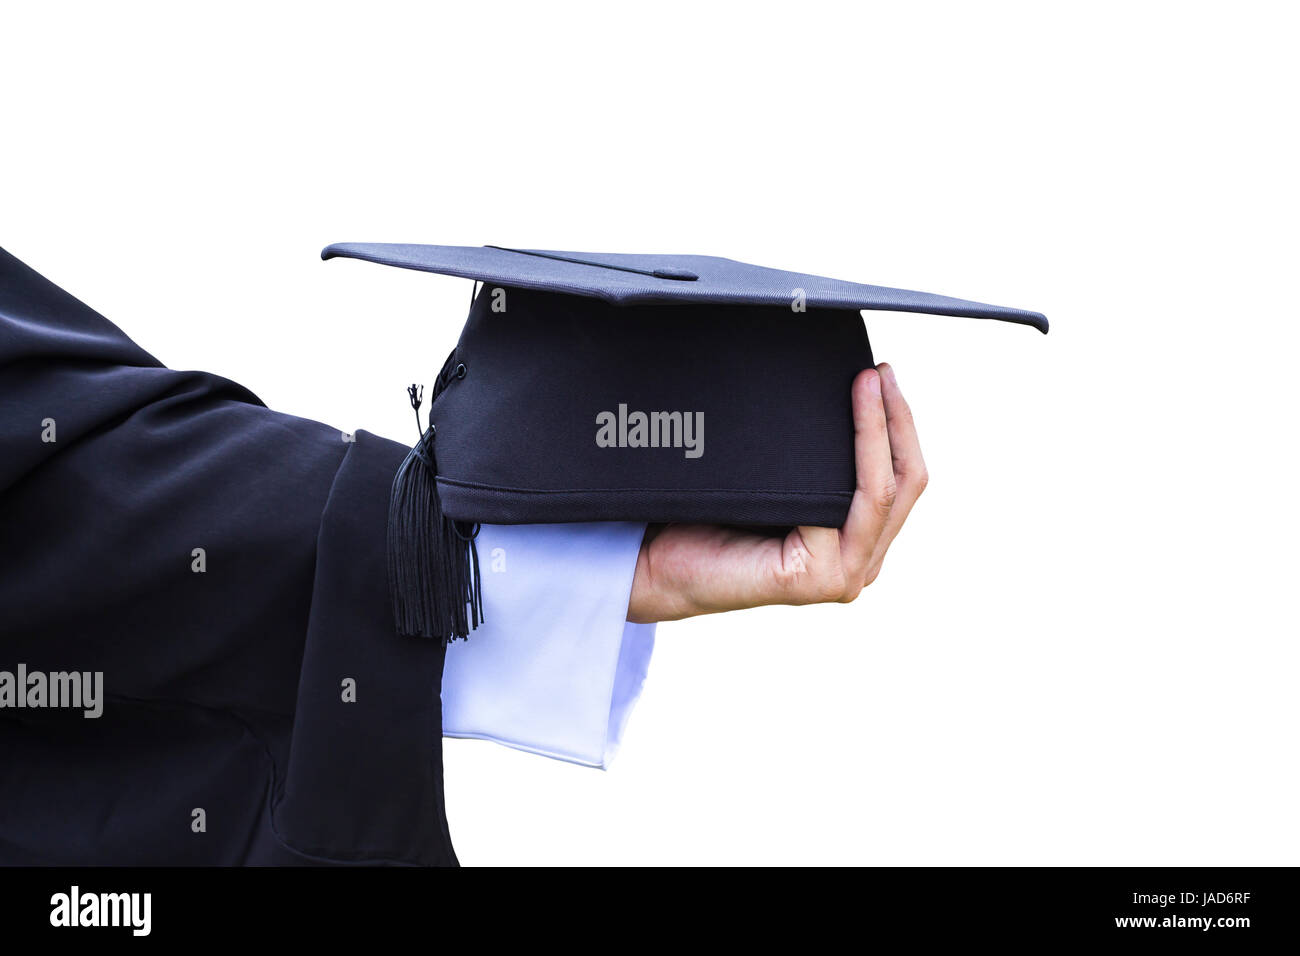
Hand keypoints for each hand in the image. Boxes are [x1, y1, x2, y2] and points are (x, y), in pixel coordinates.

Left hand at [627, 363, 926, 621]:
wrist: (661, 563)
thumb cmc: (712, 518)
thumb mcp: (782, 482)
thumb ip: (820, 462)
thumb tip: (847, 390)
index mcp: (860, 541)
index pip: (904, 476)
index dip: (899, 421)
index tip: (881, 373)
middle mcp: (862, 562)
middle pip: (906, 481)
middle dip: (896, 418)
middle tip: (879, 370)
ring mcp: (844, 576)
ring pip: (882, 493)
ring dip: (878, 431)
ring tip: (865, 383)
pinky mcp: (819, 580)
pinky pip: (844, 512)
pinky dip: (844, 466)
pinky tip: (824, 429)